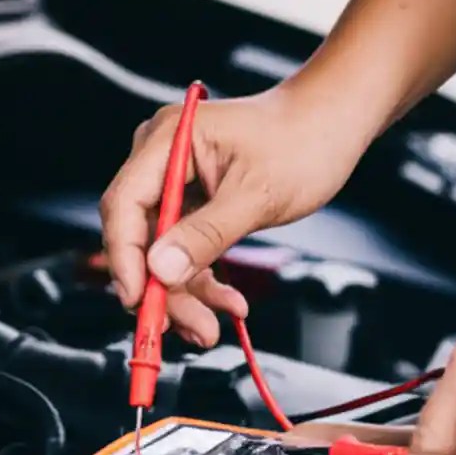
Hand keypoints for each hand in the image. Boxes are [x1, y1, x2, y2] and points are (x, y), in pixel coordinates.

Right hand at [99, 85, 369, 345]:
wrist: (331, 126)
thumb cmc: (303, 142)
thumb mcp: (257, 195)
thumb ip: (207, 234)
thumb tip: (160, 271)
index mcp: (167, 141)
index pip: (124, 205)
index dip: (124, 258)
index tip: (137, 301)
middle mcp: (159, 159)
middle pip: (138, 235)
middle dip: (162, 287)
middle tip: (192, 328)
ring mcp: (174, 182)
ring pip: (160, 252)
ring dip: (184, 294)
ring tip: (213, 326)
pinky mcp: (190, 203)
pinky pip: (181, 250)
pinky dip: (200, 280)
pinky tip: (226, 303)